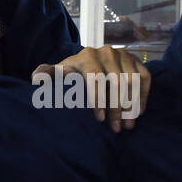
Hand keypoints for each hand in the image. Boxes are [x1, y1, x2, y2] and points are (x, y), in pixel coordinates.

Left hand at [34, 45, 150, 132]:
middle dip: (117, 108)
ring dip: (132, 105)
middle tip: (116, 129)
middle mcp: (107, 52)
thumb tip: (36, 78)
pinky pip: (144, 78)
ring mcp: (123, 55)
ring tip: (128, 126)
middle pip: (116, 82)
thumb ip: (48, 75)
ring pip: (132, 81)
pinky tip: (139, 113)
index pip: (95, 77)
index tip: (99, 120)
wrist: (90, 61)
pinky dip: (143, 96)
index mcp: (87, 56)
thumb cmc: (72, 73)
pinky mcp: (136, 60)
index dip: (99, 99)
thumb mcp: (59, 73)